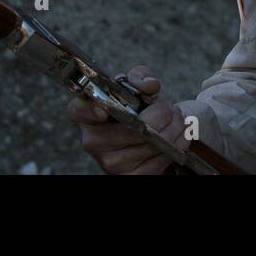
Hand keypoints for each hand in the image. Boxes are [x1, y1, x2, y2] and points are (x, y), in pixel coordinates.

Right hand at [67, 64, 189, 174]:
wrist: (147, 140)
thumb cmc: (135, 111)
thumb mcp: (135, 90)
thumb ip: (140, 78)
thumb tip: (149, 85)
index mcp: (89, 116)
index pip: (79, 110)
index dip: (89, 109)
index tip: (103, 109)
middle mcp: (95, 141)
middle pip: (130, 126)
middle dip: (160, 113)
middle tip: (169, 107)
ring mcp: (111, 163)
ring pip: (151, 141)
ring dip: (174, 127)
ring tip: (176, 119)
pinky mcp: (131, 177)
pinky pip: (161, 158)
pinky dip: (176, 144)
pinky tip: (177, 136)